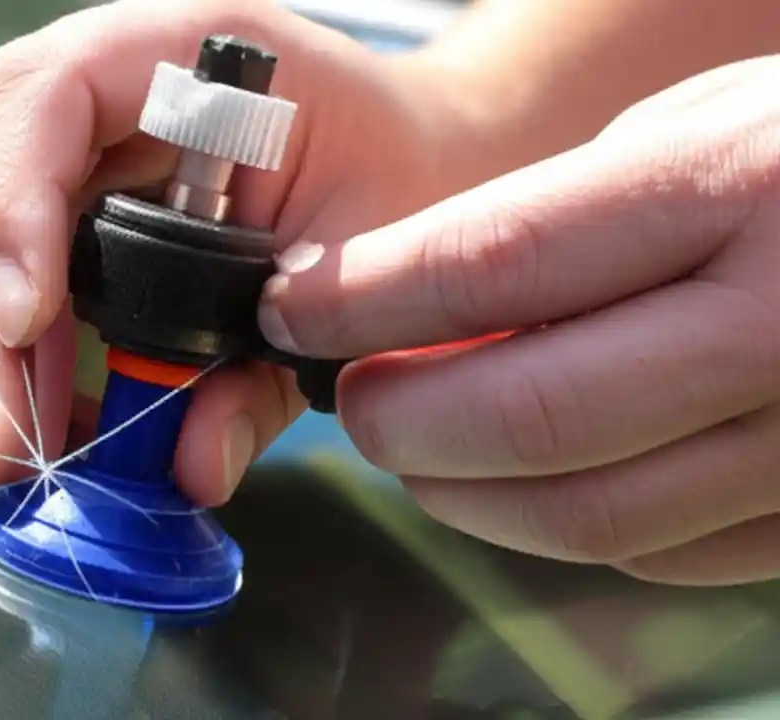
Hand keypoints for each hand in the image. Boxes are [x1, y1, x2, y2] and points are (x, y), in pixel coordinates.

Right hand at [0, 0, 478, 504]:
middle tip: (0, 443)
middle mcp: (99, 99)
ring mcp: (66, 159)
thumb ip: (276, 361)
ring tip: (11, 449)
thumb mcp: (364, 265)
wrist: (417, 162)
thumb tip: (189, 466)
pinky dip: (0, 363)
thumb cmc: (402, 181)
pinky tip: (44, 426)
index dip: (13, 205)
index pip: (45, 95)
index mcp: (180, 56)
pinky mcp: (58, 222)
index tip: (28, 320)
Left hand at [261, 56, 779, 584]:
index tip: (296, 310)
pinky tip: (532, 481)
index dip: (363, 299)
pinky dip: (568, 524)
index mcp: (742, 184)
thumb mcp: (701, 129)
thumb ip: (566, 221)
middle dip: (400, 419)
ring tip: (419, 448)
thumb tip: (413, 313)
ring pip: (591, 512)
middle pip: (529, 413)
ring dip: (465, 493)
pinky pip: (665, 550)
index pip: (493, 262)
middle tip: (353, 398)